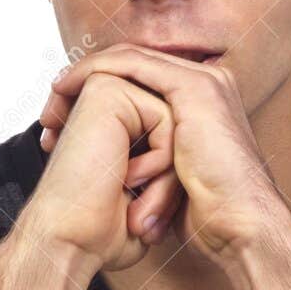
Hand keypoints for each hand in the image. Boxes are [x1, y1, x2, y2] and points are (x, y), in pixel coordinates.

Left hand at [37, 45, 290, 263]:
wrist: (239, 229)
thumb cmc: (210, 217)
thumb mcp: (171, 182)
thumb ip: (152, 162)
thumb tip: (124, 173)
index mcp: (204, 105)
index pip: (141, 82)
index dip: (99, 92)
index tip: (62, 118)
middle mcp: (207, 85)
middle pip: (132, 66)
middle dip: (86, 81)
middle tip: (50, 104)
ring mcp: (204, 82)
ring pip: (128, 60)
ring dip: (85, 74)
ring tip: (53, 97)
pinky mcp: (194, 88)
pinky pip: (131, 65)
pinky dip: (95, 73)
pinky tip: (68, 89)